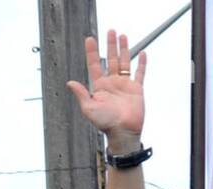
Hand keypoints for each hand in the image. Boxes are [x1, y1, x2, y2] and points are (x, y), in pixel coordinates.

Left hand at [67, 30, 145, 144]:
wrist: (123, 132)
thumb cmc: (105, 123)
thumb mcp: (89, 108)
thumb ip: (81, 94)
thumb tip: (70, 82)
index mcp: (99, 87)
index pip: (94, 65)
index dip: (91, 52)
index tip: (89, 39)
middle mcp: (111, 83)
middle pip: (110, 59)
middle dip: (110, 45)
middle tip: (110, 31)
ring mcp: (124, 85)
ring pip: (124, 62)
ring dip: (124, 49)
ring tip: (123, 36)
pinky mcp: (136, 89)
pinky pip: (140, 73)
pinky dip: (142, 63)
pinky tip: (142, 53)